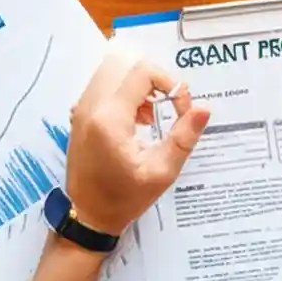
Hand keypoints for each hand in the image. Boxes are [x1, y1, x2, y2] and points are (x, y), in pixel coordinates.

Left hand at [65, 51, 210, 234]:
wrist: (87, 216)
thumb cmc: (124, 198)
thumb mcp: (161, 172)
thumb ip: (183, 137)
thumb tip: (203, 109)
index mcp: (110, 118)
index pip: (142, 72)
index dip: (168, 83)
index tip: (180, 108)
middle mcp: (90, 106)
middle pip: (125, 64)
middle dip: (153, 80)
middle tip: (166, 107)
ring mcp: (80, 109)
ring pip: (112, 72)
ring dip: (137, 86)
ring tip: (151, 117)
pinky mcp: (78, 115)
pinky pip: (102, 86)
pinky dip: (123, 93)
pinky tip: (135, 122)